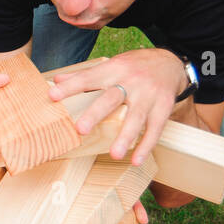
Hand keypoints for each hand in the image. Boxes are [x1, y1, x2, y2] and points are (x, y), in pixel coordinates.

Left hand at [48, 49, 187, 166]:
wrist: (171, 63)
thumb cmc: (134, 67)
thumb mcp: (111, 65)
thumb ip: (85, 75)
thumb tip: (56, 79)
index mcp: (113, 69)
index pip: (88, 77)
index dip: (70, 87)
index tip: (52, 96)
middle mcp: (131, 81)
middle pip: (112, 98)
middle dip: (96, 114)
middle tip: (80, 130)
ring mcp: (148, 95)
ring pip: (136, 117)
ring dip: (126, 136)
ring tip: (114, 154)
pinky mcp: (163, 107)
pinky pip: (155, 129)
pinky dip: (146, 145)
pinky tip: (136, 160)